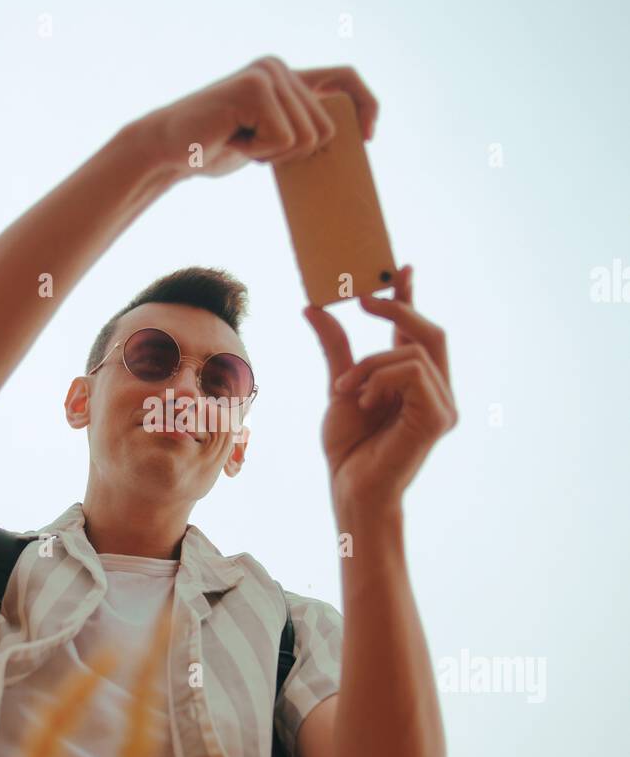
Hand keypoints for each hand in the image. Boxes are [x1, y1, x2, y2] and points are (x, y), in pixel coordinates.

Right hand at [142, 55, 378, 179]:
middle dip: (294, 154)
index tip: (369, 138)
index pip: (346, 78)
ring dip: (273, 154)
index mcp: (287, 76)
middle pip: (327, 127)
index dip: (367, 105)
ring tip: (241, 140)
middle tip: (254, 146)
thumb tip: (353, 143)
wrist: (168, 149)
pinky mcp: (254, 87)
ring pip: (307, 137)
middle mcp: (279, 67)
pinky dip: (259, 152)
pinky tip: (233, 138)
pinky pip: (283, 139)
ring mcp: (267, 74)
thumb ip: (300, 128)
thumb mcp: (268, 138)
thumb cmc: (216, 147)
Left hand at [303, 266, 457, 516]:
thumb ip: (336, 347)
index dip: (411, 297)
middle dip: (397, 309)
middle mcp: (436, 391)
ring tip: (345, 386)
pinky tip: (363, 400)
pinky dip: (380, 378)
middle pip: (430, 331)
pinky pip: (412, 372)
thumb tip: (314, 307)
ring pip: (414, 351)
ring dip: (371, 362)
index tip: (401, 268)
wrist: (350, 489)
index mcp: (415, 383)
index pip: (418, 331)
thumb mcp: (339, 386)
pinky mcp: (439, 417)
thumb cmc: (348, 448)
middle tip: (362, 300)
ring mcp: (442, 405)